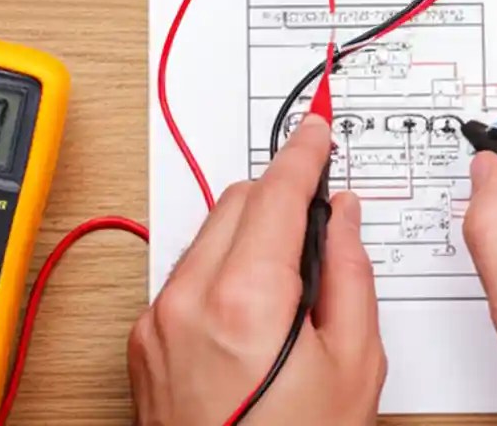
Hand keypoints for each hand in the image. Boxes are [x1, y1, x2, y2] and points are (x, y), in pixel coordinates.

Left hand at [128, 115, 385, 424]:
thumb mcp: (354, 364)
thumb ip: (349, 274)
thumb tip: (342, 219)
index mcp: (245, 300)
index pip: (276, 193)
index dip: (303, 155)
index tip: (316, 133)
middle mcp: (185, 302)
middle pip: (236, 202)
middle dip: (279, 193)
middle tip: (322, 214)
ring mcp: (156, 324)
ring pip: (208, 235)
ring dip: (250, 233)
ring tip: (293, 278)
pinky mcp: (142, 343)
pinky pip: (186, 275)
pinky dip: (222, 268)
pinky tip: (256, 306)